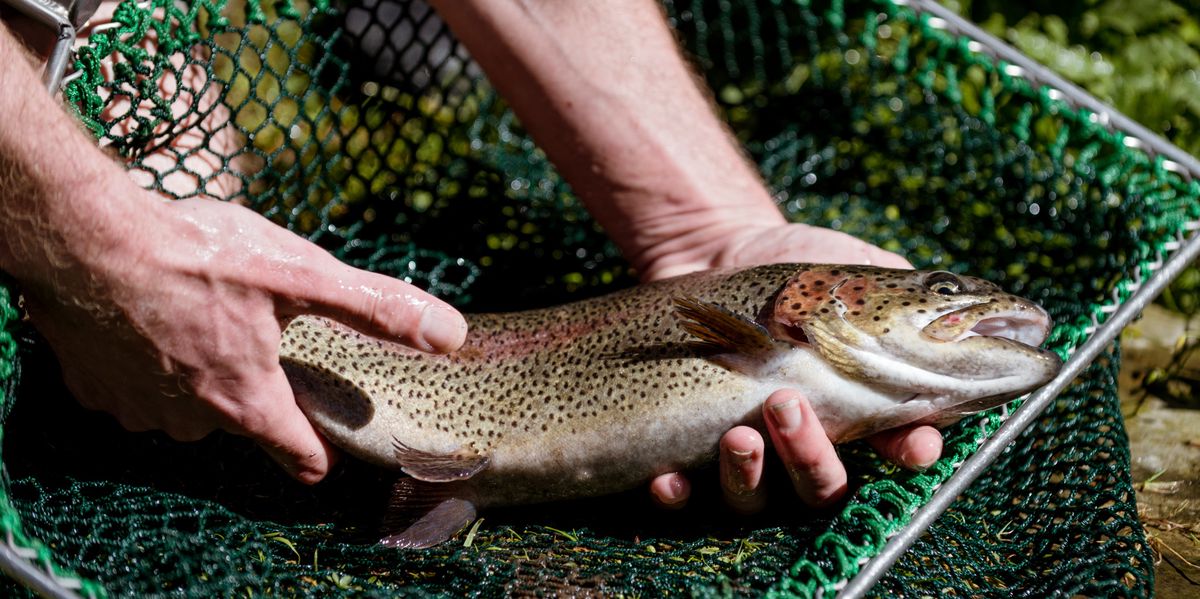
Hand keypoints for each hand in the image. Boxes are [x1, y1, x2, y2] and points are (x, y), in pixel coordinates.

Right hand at [18, 193, 466, 483]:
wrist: (84, 238)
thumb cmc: (194, 253)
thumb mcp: (300, 275)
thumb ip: (375, 308)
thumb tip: (450, 335)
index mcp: (246, 400)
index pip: (298, 456)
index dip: (317, 453)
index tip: (325, 451)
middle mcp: (191, 420)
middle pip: (241, 421)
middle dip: (251, 385)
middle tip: (251, 332)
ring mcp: (136, 409)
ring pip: (185, 405)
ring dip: (195, 371)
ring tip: (198, 316)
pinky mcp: (92, 387)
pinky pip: (134, 388)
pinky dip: (146, 361)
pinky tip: (150, 319)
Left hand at [642, 221, 941, 510]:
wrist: (720, 248)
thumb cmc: (802, 270)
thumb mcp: (863, 272)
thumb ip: (914, 298)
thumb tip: (974, 310)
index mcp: (857, 413)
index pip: (894, 451)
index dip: (908, 454)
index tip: (913, 444)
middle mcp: (804, 446)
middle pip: (821, 486)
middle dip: (811, 457)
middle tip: (789, 404)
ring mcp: (745, 458)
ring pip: (755, 499)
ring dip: (749, 475)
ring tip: (739, 434)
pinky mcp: (686, 451)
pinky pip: (683, 495)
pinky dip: (677, 494)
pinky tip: (669, 478)